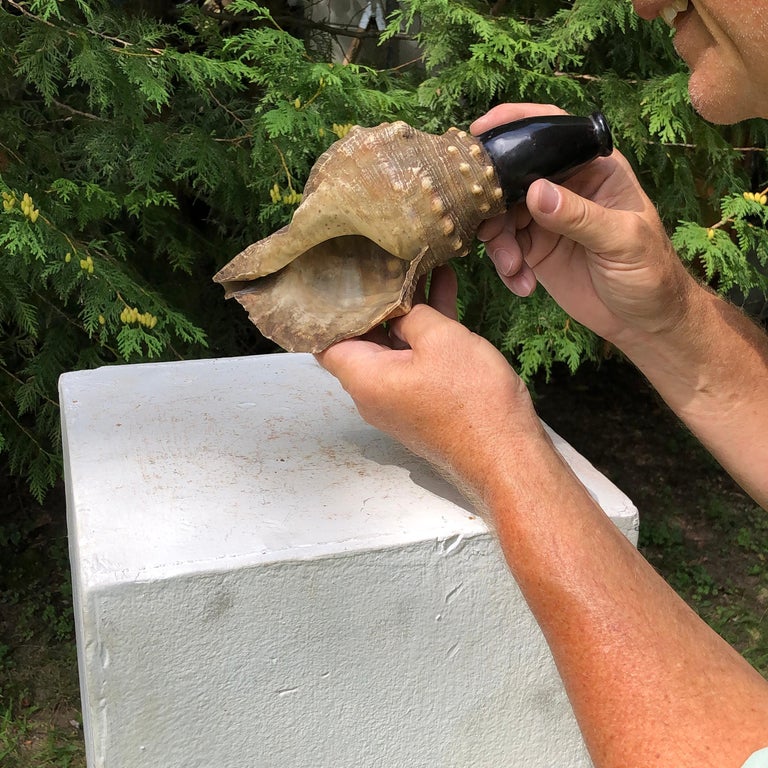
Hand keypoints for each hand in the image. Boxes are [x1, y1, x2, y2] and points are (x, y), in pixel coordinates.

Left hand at [315, 266, 545, 497]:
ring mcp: (398, 398)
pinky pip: (415, 359)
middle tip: (383, 264)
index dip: (330, 307)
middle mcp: (373, 392)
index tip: (339, 278)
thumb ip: (412, 315)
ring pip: (393, 345)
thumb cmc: (472, 401)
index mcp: (365, 378)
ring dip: (407, 311)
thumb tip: (398, 310)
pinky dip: (425, 331)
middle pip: (361, 339)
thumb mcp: (441, 339)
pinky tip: (443, 292)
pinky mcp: (423, 401)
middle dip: (374, 301)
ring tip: (419, 270)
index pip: (326, 340)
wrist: (506, 455)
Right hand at [471, 104, 695, 346]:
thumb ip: (580, 216)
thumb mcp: (623, 241)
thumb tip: (535, 192)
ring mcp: (546, 220)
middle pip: (513, 178)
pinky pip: (505, 249)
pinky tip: (523, 285)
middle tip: (489, 230)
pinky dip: (506, 268)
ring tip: (513, 268)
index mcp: (594, 169)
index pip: (551, 133)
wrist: (644, 321)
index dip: (515, 125)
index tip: (480, 132)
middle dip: (494, 204)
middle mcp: (565, 188)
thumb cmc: (651, 272)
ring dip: (499, 244)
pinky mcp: (534, 251)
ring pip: (501, 217)